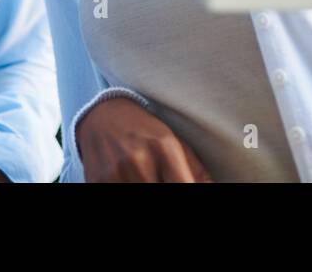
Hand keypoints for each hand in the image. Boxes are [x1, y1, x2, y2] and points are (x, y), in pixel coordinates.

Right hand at [76, 97, 211, 181]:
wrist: (102, 117)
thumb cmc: (145, 131)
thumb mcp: (175, 143)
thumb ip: (197, 171)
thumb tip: (213, 188)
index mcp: (163, 148)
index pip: (184, 186)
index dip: (188, 190)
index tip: (185, 186)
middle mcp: (139, 160)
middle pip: (161, 193)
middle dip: (166, 187)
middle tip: (165, 178)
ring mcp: (116, 173)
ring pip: (140, 195)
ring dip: (147, 188)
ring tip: (148, 177)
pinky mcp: (98, 181)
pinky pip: (118, 193)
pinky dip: (127, 188)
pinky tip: (132, 180)